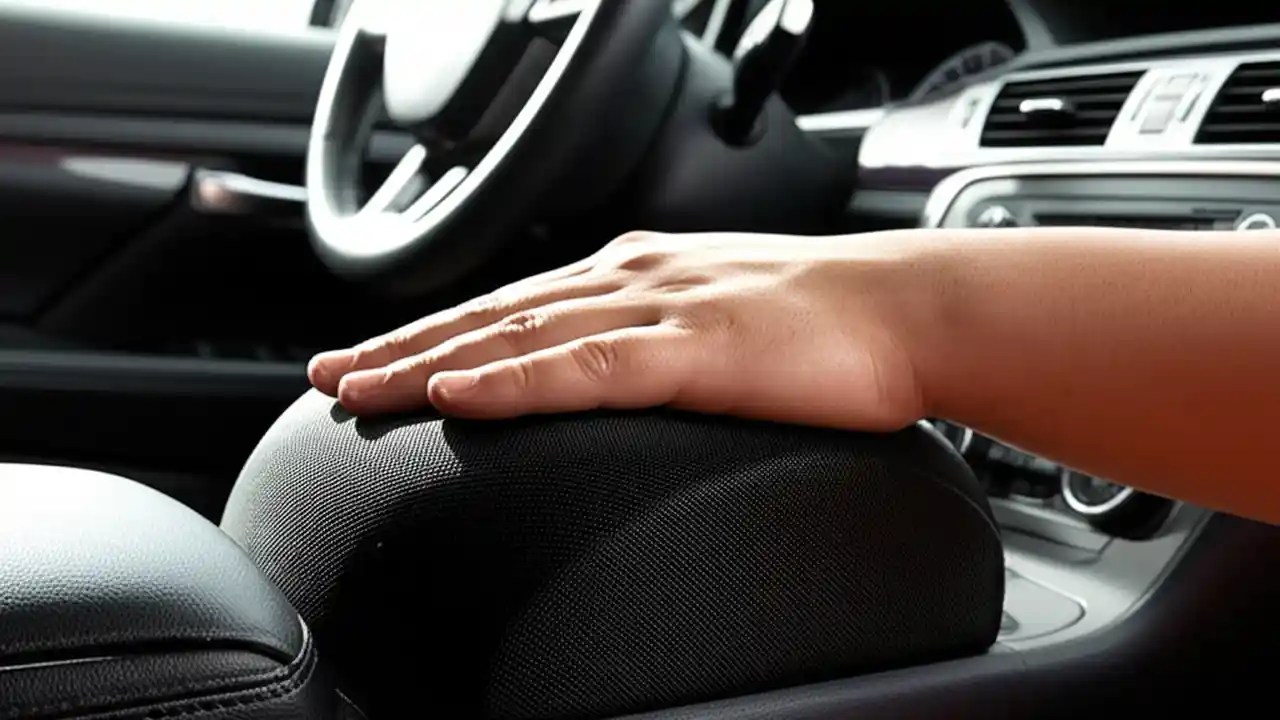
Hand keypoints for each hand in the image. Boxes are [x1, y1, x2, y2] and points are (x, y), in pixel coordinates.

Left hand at [308, 231, 933, 430]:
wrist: (909, 307)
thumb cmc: (822, 323)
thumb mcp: (714, 322)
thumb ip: (654, 342)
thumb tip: (612, 378)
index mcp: (631, 273)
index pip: (509, 305)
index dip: (432, 332)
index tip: (372, 361)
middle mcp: (627, 278)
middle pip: (490, 315)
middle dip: (401, 347)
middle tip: (329, 377)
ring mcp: (656, 307)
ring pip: (517, 335)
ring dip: (428, 361)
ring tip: (358, 389)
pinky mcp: (693, 345)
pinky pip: (585, 366)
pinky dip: (515, 378)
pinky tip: (458, 392)